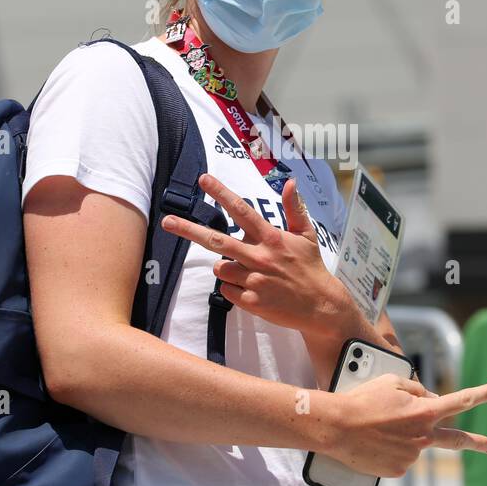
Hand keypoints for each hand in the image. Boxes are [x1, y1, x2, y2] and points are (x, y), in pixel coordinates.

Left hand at [160, 173, 356, 339]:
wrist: (320, 306)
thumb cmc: (311, 267)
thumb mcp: (306, 235)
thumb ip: (295, 208)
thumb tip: (290, 182)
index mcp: (271, 238)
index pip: (241, 211)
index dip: (221, 193)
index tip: (203, 179)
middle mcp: (259, 257)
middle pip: (216, 240)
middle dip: (188, 229)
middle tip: (167, 221)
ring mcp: (253, 280)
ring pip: (219, 268)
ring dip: (225, 267)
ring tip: (245, 269)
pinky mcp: (250, 301)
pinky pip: (226, 290)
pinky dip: (233, 288)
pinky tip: (251, 288)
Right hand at [319, 375, 486, 476]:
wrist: (337, 428)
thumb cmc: (363, 400)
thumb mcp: (391, 383)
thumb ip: (416, 390)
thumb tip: (429, 401)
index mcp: (425, 411)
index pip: (461, 401)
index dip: (483, 394)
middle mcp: (423, 436)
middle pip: (456, 440)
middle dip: (477, 443)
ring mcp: (411, 456)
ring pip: (414, 444)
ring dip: (401, 437)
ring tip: (376, 429)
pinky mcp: (397, 470)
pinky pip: (399, 458)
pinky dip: (390, 450)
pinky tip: (374, 442)